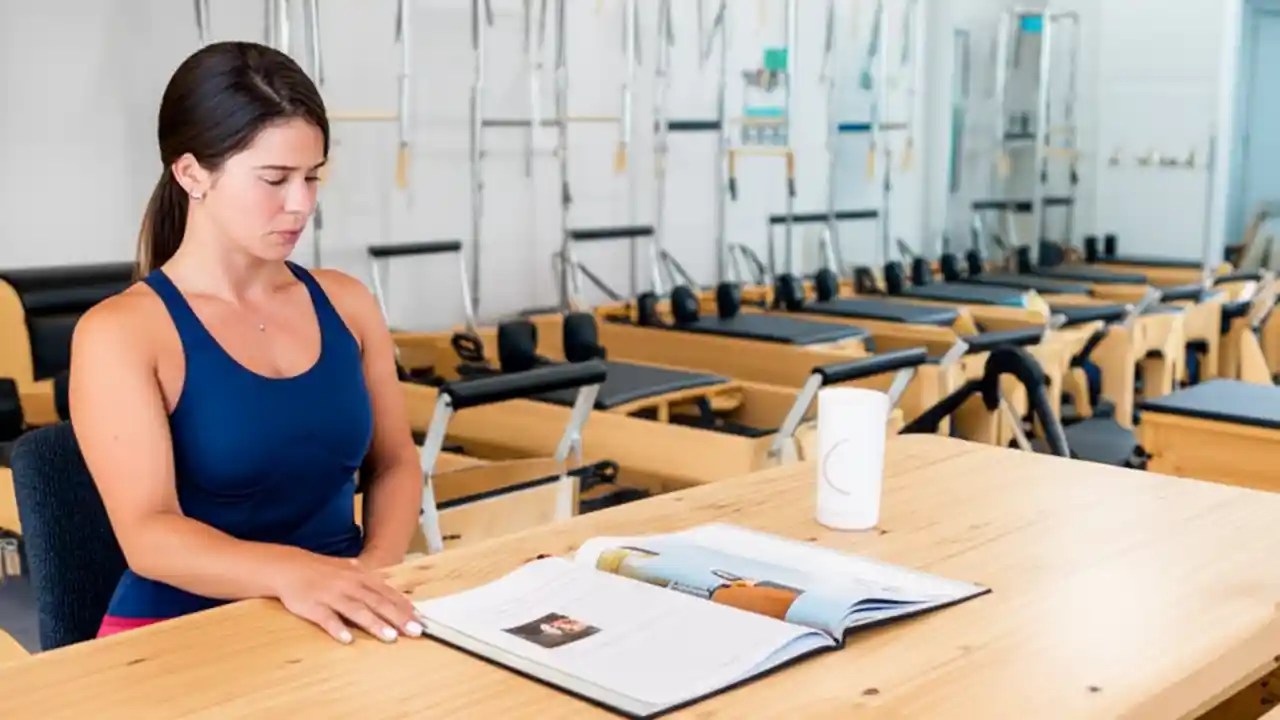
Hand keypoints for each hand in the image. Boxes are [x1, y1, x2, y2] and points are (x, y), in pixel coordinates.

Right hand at [272, 549, 422, 644]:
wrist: (288, 566)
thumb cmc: (322, 571)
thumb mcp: (349, 570)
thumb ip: (370, 581)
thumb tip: (392, 589)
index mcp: (361, 577)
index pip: (388, 593)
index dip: (405, 607)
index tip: (421, 620)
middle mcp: (350, 584)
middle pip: (377, 602)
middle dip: (398, 617)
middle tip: (415, 631)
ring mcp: (331, 595)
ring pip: (356, 610)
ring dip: (374, 624)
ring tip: (390, 637)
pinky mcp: (313, 606)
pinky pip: (326, 618)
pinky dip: (337, 628)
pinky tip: (347, 639)